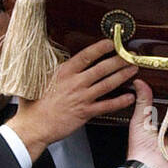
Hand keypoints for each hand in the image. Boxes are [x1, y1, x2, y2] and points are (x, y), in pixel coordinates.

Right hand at [10, 39, 136, 160]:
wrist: (34, 125)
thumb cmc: (35, 104)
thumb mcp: (41, 79)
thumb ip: (54, 68)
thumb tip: (59, 57)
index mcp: (64, 72)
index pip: (86, 55)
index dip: (101, 47)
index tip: (112, 42)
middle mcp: (75, 83)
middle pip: (102, 68)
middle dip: (119, 60)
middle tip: (130, 55)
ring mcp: (82, 97)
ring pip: (107, 84)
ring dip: (122, 76)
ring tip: (133, 69)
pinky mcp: (85, 112)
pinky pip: (107, 105)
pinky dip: (120, 101)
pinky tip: (129, 97)